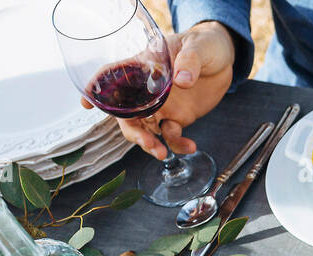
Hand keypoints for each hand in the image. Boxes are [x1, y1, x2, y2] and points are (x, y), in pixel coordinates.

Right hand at [83, 21, 234, 158]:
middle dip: (132, 131)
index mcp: (143, 66)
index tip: (87, 104)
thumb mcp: (197, 47)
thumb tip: (182, 80)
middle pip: (127, 114)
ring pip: (145, 129)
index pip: (113, 75)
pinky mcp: (178, 118)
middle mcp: (147, 90)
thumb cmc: (204, 45)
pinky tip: (190, 147)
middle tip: (146, 143)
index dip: (97, 89)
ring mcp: (161, 106)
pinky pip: (172, 136)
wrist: (224, 59)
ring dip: (150, 144)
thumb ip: (189, 62)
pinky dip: (178, 145)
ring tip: (163, 153)